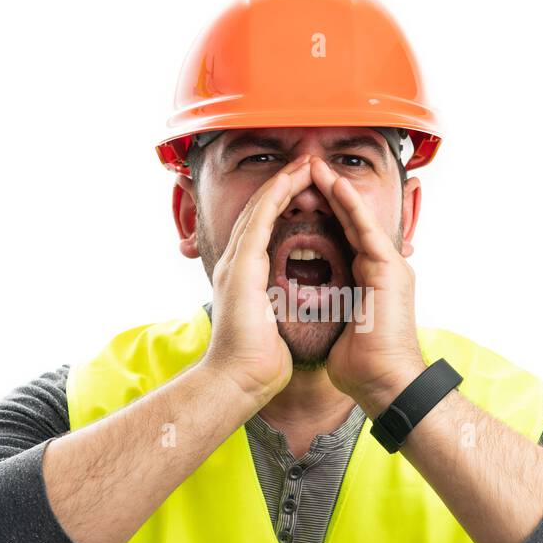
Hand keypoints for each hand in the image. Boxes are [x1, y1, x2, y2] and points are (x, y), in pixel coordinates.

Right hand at [200, 154, 314, 406]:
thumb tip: (290, 307)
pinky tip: (293, 179)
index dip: (283, 207)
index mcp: (245, 278)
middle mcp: (237, 264)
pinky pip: (261, 218)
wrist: (240, 380)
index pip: (265, 231)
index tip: (305, 191)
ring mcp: (236, 262)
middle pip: (260, 212)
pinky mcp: (242, 265)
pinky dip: (277, 195)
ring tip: (304, 163)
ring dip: (283, 182)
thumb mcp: (272, 326)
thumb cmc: (257, 364)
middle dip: (283, 186)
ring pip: (261, 208)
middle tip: (306, 165)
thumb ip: (277, 308)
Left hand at [307, 155, 426, 413]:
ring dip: (336, 191)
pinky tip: (334, 185)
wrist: (383, 383)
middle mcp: (379, 268)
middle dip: (327, 195)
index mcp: (367, 281)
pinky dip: (349, 204)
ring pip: (356, 218)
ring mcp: (387, 266)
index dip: (320, 216)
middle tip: (306, 170)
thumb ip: (328, 309)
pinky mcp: (388, 267)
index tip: (297, 198)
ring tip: (315, 167)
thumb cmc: (359, 367)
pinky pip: (365, 227)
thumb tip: (304, 309)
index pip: (340, 239)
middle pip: (348, 223)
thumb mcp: (336, 328)